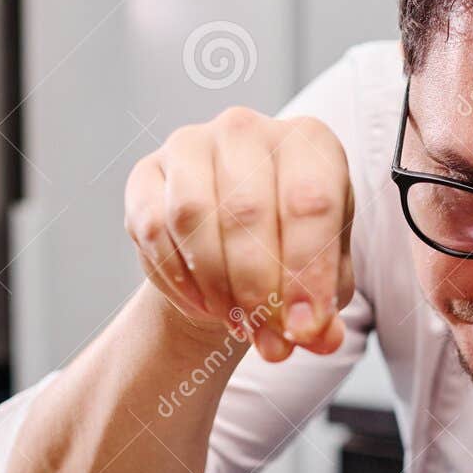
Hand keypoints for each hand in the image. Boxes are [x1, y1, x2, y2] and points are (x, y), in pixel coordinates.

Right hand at [124, 106, 354, 360]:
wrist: (232, 249)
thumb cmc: (288, 253)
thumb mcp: (320, 284)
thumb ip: (325, 310)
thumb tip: (320, 338)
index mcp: (310, 143)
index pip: (311, 201)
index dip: (306, 273)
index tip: (303, 329)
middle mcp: (248, 130)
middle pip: (249, 210)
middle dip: (259, 291)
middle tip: (269, 341)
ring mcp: (191, 144)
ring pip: (193, 215)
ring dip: (215, 284)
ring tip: (236, 323)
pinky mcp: (146, 173)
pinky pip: (152, 227)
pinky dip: (176, 278)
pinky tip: (201, 305)